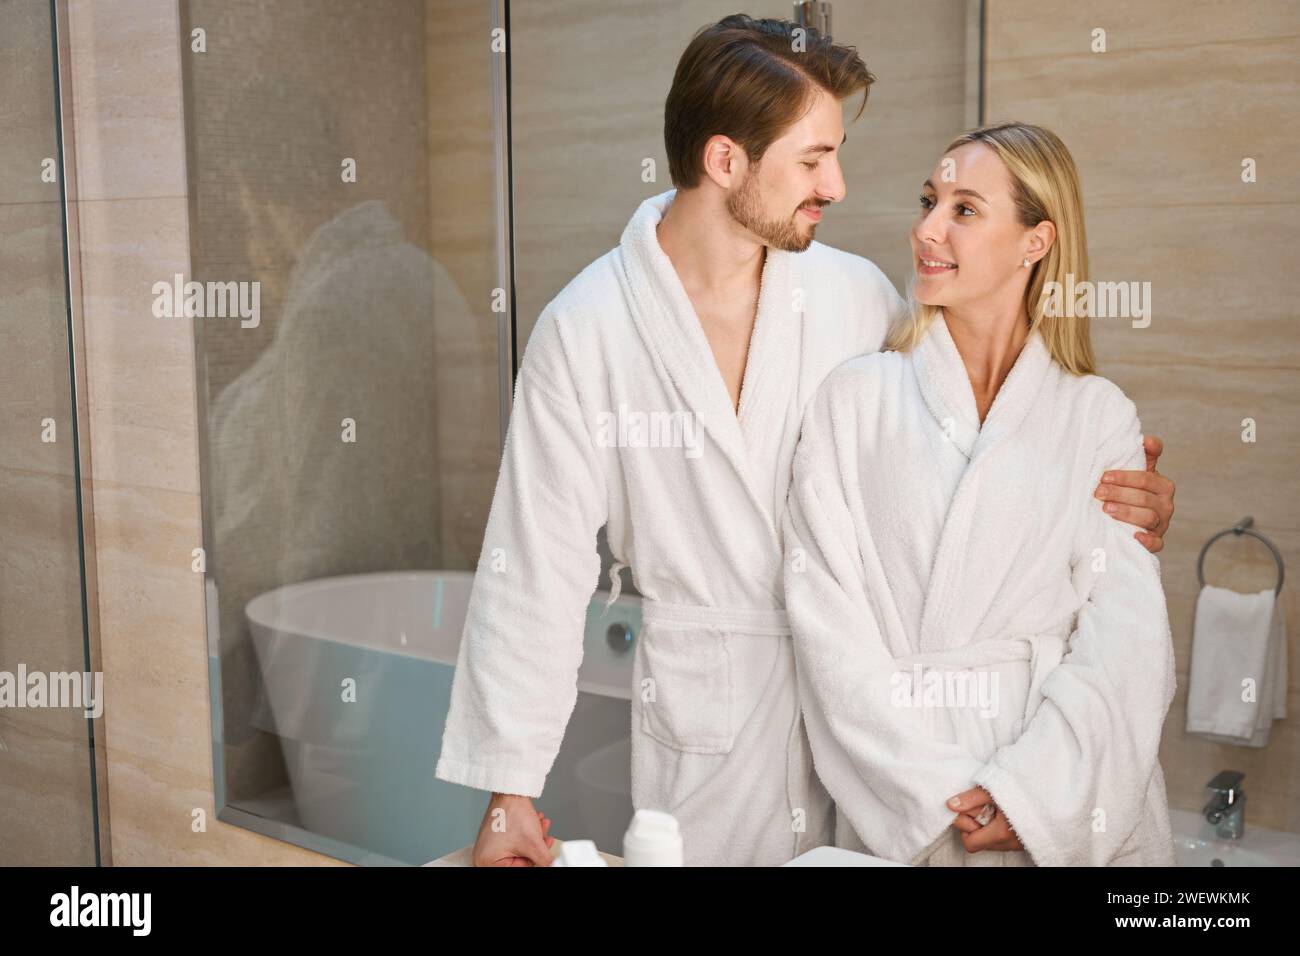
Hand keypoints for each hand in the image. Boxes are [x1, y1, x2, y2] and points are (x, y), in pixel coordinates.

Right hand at [470, 793, 556, 865]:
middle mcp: (485, 856)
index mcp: (488, 862)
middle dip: (536, 849)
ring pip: (520, 850)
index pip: (520, 868)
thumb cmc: (512, 811)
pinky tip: (535, 825)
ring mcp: (490, 847)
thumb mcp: (533, 843)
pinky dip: (528, 834)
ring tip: (541, 827)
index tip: (545, 855)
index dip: (536, 861)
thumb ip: (544, 860)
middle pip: (520, 861)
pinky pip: (516, 842)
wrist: (510, 790)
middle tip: (546, 840)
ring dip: (534, 840)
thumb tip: (550, 865)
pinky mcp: (497, 838)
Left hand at [947, 787, 1023, 852]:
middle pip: (979, 842)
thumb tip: (951, 805)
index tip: (969, 809)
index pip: (970, 843)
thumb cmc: (1025, 788)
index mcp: (1001, 833)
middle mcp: (1010, 843)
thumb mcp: (994, 789)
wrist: (1054, 790)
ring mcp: (1018, 843)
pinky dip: (997, 827)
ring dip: (986, 825)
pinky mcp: (1024, 839)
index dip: (965, 826)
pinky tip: (1003, 811)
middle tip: (982, 805)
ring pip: (990, 841)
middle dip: (975, 824)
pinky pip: (1002, 839)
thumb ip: (971, 799)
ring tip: (995, 807)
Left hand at [1093, 434, 1174, 553]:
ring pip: (1148, 518)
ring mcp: (1162, 523)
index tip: (1104, 476)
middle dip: (1120, 494)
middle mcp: (1166, 505)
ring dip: (1127, 513)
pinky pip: (1157, 544)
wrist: (1129, 518)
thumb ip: (1144, 455)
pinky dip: (1148, 541)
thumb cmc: (1131, 490)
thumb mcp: (1138, 472)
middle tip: (1098, 492)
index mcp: (1163, 486)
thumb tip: (1147, 440)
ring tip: (1106, 509)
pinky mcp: (1156, 540)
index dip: (1125, 477)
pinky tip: (1135, 536)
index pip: (1146, 479)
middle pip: (1144, 498)